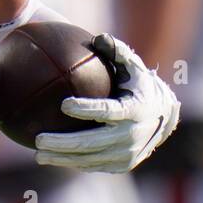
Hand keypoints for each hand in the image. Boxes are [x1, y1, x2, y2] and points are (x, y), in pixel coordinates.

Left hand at [34, 33, 179, 172]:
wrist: (164, 117)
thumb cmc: (139, 87)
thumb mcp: (134, 68)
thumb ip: (117, 52)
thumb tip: (98, 37)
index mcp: (134, 109)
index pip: (107, 110)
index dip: (86, 109)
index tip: (63, 104)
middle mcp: (131, 135)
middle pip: (92, 142)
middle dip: (64, 143)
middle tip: (39, 139)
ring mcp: (127, 153)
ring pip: (90, 159)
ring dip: (62, 158)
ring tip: (38, 154)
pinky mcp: (122, 165)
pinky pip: (94, 165)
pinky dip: (73, 163)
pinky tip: (53, 159)